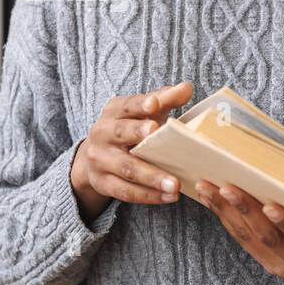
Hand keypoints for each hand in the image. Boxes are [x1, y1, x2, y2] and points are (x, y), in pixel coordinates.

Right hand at [70, 82, 193, 220]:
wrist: (96, 156)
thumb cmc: (129, 129)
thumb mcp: (144, 112)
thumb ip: (165, 100)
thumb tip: (186, 88)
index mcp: (113, 111)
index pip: (127, 105)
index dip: (140, 104)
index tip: (154, 104)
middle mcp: (101, 133)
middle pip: (120, 133)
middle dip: (138, 133)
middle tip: (156, 133)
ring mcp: (100, 160)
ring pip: (126, 168)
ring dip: (152, 177)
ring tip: (176, 184)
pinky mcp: (102, 183)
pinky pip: (126, 192)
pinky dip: (149, 196)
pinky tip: (169, 197)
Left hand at [194, 179, 283, 284]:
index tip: (271, 205)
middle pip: (266, 237)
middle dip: (243, 210)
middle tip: (225, 184)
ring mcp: (278, 264)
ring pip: (246, 237)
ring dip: (224, 211)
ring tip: (205, 185)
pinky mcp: (264, 259)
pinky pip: (239, 238)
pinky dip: (222, 216)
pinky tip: (208, 195)